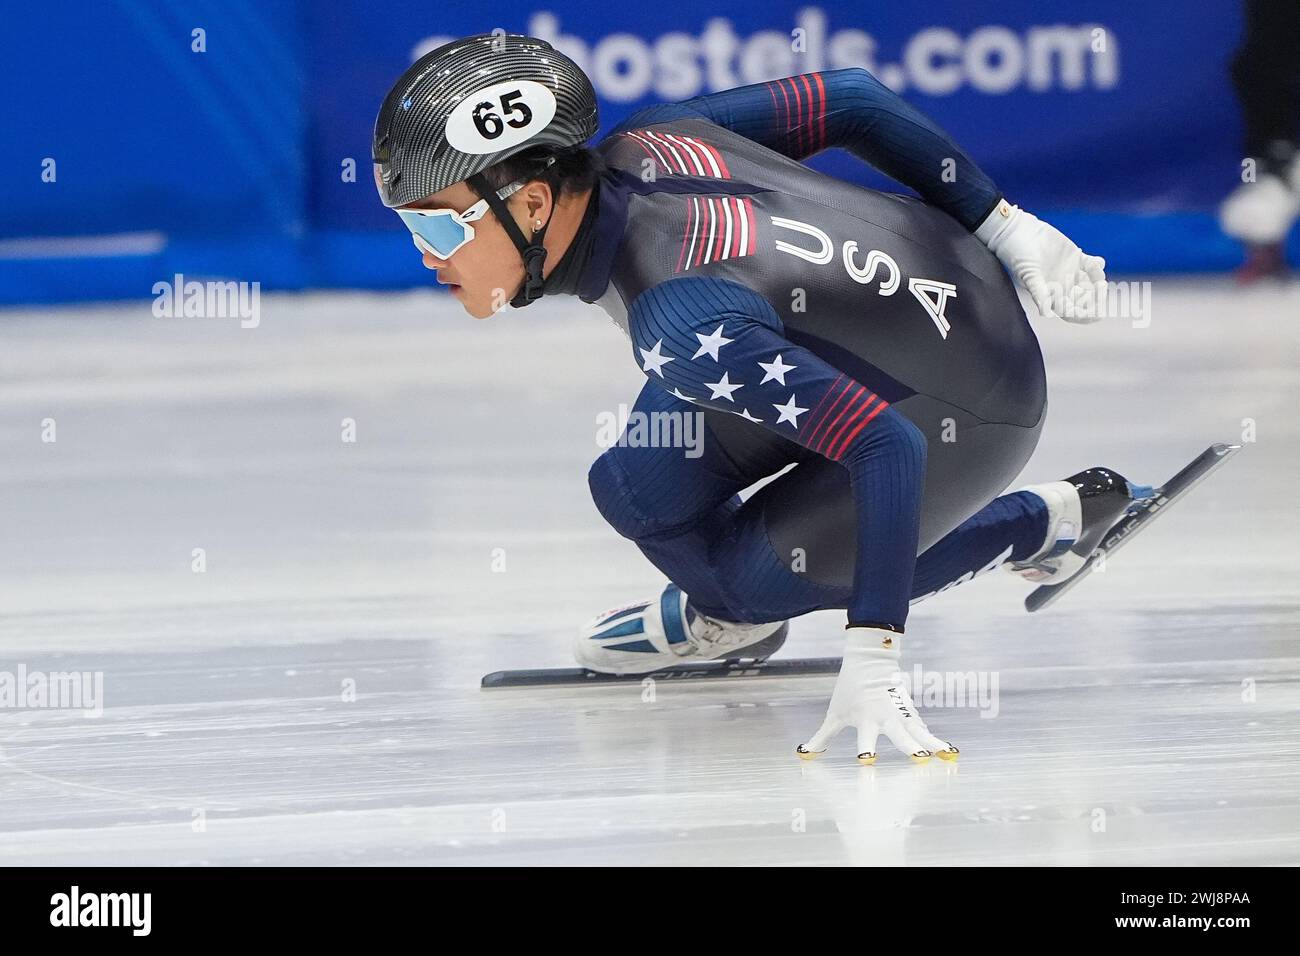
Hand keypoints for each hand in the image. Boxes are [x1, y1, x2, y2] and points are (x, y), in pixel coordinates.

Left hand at [797, 627, 957, 764]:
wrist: (870, 659)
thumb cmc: (849, 690)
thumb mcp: (834, 714)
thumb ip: (821, 737)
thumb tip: (803, 754)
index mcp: (865, 718)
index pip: (865, 738)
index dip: (865, 750)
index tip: (867, 762)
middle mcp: (885, 717)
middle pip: (900, 735)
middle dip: (910, 747)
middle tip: (921, 759)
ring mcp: (900, 712)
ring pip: (919, 731)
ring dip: (933, 743)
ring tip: (949, 756)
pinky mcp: (909, 710)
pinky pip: (921, 727)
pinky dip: (931, 738)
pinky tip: (944, 752)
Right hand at [976, 199, 1106, 322]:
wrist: (1019, 232)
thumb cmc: (1019, 256)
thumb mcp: (1029, 275)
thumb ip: (1039, 293)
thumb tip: (1046, 313)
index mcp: (1051, 296)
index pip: (1071, 313)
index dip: (1084, 316)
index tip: (1096, 312)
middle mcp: (1062, 287)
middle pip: (1085, 300)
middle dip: (1096, 299)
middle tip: (1102, 289)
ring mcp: (1070, 272)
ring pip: (1091, 283)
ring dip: (1098, 279)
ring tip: (1096, 270)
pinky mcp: (1075, 257)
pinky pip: (1092, 265)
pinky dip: (1097, 265)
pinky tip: (1096, 261)